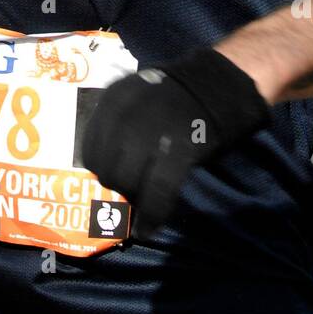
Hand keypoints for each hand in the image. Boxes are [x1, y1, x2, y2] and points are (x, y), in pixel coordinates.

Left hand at [81, 47, 270, 241]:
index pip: (91, 146)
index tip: (112, 176)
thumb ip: (120, 124)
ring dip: (132, 199)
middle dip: (117, 184)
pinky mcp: (179, 150)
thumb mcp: (139, 98)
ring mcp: (152, 132)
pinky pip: (157, 192)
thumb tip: (105, 164)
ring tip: (143, 203)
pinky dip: (151, 215)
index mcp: (114, 98)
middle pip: (106, 167)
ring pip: (127, 181)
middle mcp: (127, 114)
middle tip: (132, 189)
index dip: (101, 168)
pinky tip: (148, 229)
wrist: (221, 84)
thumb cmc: (178, 96)